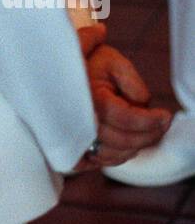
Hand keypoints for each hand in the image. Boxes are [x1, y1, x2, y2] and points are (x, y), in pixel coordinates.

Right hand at [73, 44, 171, 171]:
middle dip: (149, 135)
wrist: (57, 70)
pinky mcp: (69, 148)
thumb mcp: (114, 62)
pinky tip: (126, 142)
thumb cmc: (90, 64)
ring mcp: (71, 137)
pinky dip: (117, 156)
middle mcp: (77, 121)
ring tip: (144, 131)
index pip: (126, 118)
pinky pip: (98, 161)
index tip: (166, 115)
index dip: (151, 121)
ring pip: (113, 154)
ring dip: (135, 146)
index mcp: (89, 98)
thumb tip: (144, 105)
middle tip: (162, 124)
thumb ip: (132, 81)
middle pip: (123, 140)